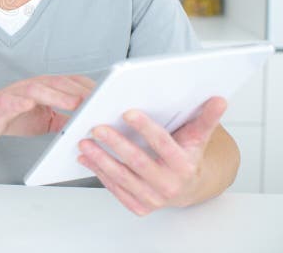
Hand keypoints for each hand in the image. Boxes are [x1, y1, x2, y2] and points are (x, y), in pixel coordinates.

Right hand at [0, 75, 95, 143]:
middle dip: (80, 89)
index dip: (90, 88)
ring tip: (74, 102)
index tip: (110, 96)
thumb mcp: (45, 120)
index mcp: (45, 89)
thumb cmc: (11, 117)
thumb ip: (65, 119)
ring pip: (38, 89)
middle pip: (59, 82)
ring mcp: (16, 94)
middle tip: (100, 99)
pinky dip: (21, 102)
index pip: (71, 83)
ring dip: (57, 94)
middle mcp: (32, 86)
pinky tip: (30, 105)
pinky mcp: (0, 104)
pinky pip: (11, 102)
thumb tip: (89, 125)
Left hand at [77, 96, 227, 215]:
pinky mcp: (140, 206)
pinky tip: (86, 158)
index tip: (127, 113)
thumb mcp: (198, 137)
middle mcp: (169, 184)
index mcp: (184, 165)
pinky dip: (99, 173)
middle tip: (96, 128)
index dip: (146, 128)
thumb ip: (206, 118)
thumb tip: (219, 99)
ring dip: (101, 159)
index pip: (163, 144)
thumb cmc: (188, 157)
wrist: (188, 188)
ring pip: (123, 178)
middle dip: (115, 144)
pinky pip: (116, 189)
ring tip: (84, 143)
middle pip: (138, 162)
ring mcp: (154, 198)